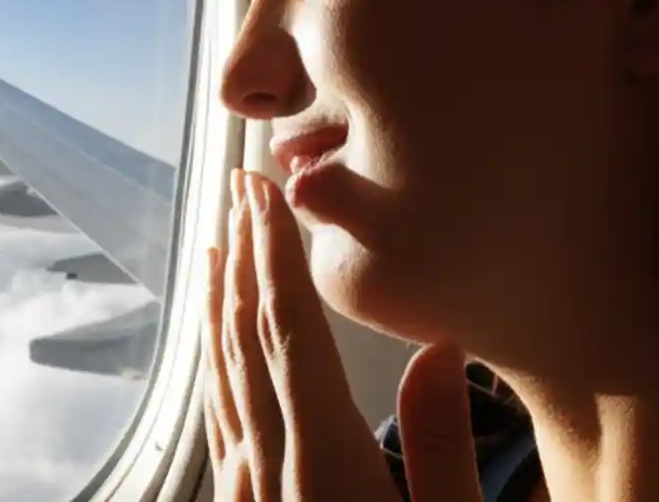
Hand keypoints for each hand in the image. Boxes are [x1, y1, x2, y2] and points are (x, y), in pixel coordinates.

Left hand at [201, 169, 483, 501]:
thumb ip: (444, 446)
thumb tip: (443, 346)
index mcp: (323, 463)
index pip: (289, 332)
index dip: (274, 253)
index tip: (261, 190)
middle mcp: (269, 465)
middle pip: (245, 337)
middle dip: (244, 252)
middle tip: (239, 186)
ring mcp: (243, 487)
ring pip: (221, 370)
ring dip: (221, 297)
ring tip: (221, 242)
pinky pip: (217, 410)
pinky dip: (213, 356)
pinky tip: (215, 338)